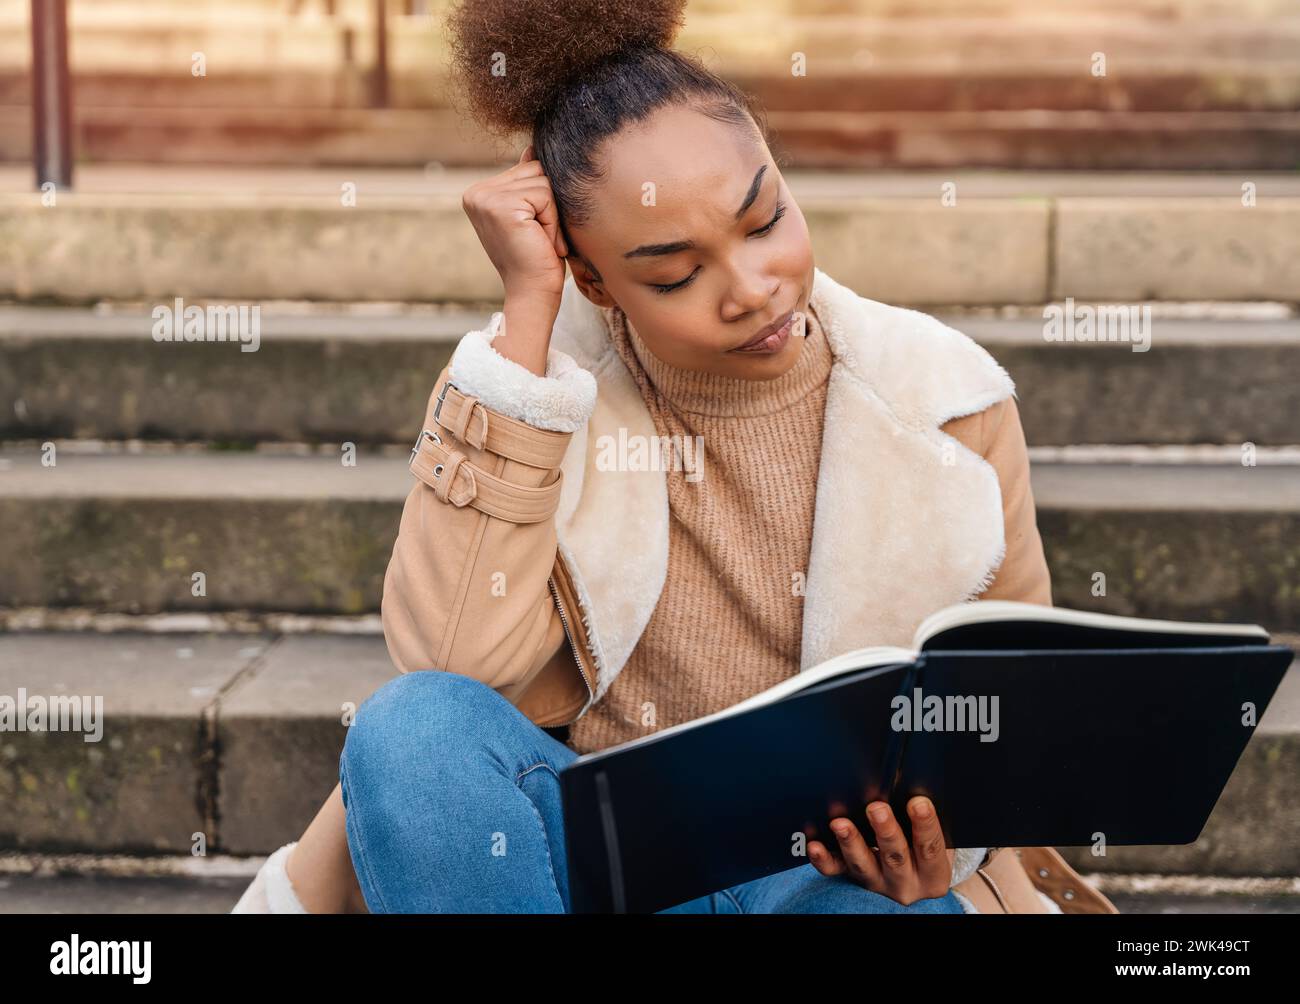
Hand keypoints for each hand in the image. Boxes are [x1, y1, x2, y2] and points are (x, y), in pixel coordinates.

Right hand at [461, 143, 569, 308]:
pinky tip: (543, 242)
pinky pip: (545, 195)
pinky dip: (552, 221)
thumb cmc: (537, 258)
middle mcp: (476, 192)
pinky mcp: (502, 206)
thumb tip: (531, 148)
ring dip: (552, 214)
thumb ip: (526, 181)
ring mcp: (485, 198)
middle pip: (536, 170)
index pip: (528, 169)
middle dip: (548, 204)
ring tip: (540, 240)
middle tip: (538, 237)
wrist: (533, 293)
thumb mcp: (530, 214)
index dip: (543, 201)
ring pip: (543, 181)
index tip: (532, 231)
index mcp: (479, 193)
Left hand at [806, 796, 953, 905]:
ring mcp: (877, 884)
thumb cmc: (925, 846)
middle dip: (885, 831)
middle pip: (895, 858)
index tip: (918, 802)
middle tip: (876, 808)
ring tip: (840, 824)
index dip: (926, 825)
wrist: (915, 878)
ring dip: (851, 843)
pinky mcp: (853, 880)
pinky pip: (836, 871)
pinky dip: (824, 859)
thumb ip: (925, 820)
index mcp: (933, 875)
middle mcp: (906, 884)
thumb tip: (913, 785)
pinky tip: (815, 846)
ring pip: (862, 865)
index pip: (931, 849)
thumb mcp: (936, 838)